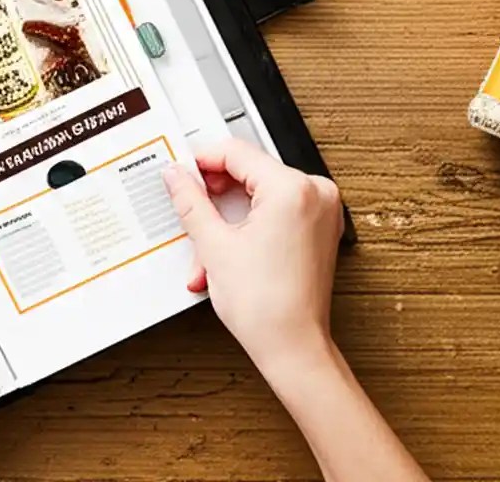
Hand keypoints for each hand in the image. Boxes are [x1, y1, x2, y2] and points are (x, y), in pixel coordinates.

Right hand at [163, 138, 343, 368]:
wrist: (293, 347)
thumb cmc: (268, 308)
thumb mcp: (214, 245)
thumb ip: (190, 201)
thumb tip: (177, 176)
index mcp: (293, 189)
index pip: (237, 153)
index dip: (202, 160)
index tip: (182, 171)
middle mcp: (316, 193)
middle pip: (249, 174)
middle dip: (214, 199)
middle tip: (189, 210)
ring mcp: (322, 211)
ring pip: (259, 196)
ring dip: (226, 219)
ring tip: (207, 251)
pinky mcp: (319, 228)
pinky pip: (276, 211)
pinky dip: (248, 227)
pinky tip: (226, 251)